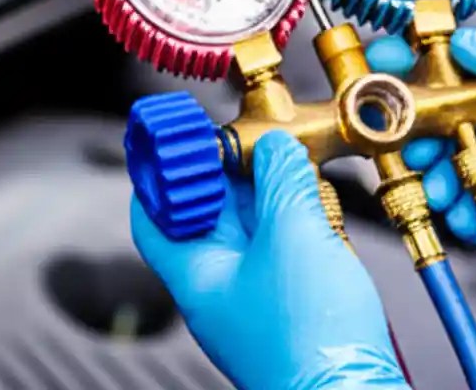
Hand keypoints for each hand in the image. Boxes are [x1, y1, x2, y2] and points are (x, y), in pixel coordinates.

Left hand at [131, 130, 408, 389]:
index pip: (154, 215)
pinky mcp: (294, 305)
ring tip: (295, 164)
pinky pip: (286, 250)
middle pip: (208, 214)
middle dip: (231, 171)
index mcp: (196, 275)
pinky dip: (299, 220)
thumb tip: (274, 146)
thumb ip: (281, 181)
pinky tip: (321, 205)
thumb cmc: (311, 339)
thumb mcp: (293, 235)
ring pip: (252, 230)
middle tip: (254, 137)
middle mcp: (220, 288)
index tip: (182, 137)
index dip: (161, 172)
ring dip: (272, 193)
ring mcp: (256, 298)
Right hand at [367, 16, 475, 242]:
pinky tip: (461, 215)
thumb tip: (462, 47)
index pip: (447, 66)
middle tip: (395, 145)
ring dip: (431, 179)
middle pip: (437, 124)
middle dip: (407, 134)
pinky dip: (467, 219)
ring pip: (455, 172)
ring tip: (430, 186)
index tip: (375, 73)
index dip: (407, 69)